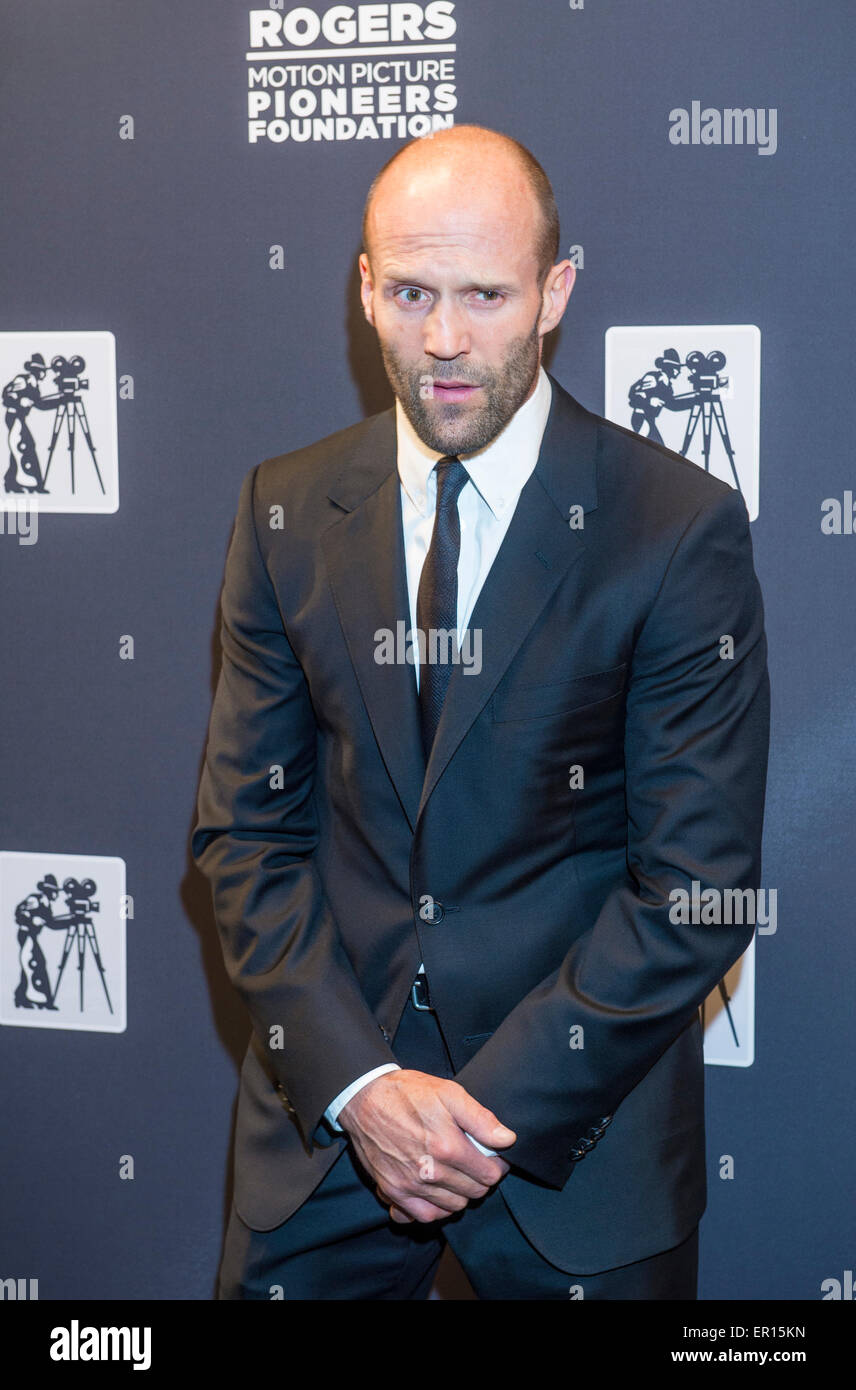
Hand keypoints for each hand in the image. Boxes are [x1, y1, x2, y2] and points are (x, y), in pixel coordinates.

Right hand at [338, 1069, 515, 1222]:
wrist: (365, 1098)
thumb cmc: (409, 1093)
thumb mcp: (449, 1093)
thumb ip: (481, 1118)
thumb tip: (507, 1139)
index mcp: (447, 1146)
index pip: (489, 1174)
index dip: (497, 1166)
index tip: (493, 1157)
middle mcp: (429, 1171)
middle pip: (473, 1193)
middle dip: (480, 1180)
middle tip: (475, 1164)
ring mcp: (410, 1184)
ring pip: (453, 1207)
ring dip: (460, 1194)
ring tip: (457, 1175)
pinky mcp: (393, 1190)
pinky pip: (424, 1216)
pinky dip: (436, 1210)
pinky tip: (438, 1193)